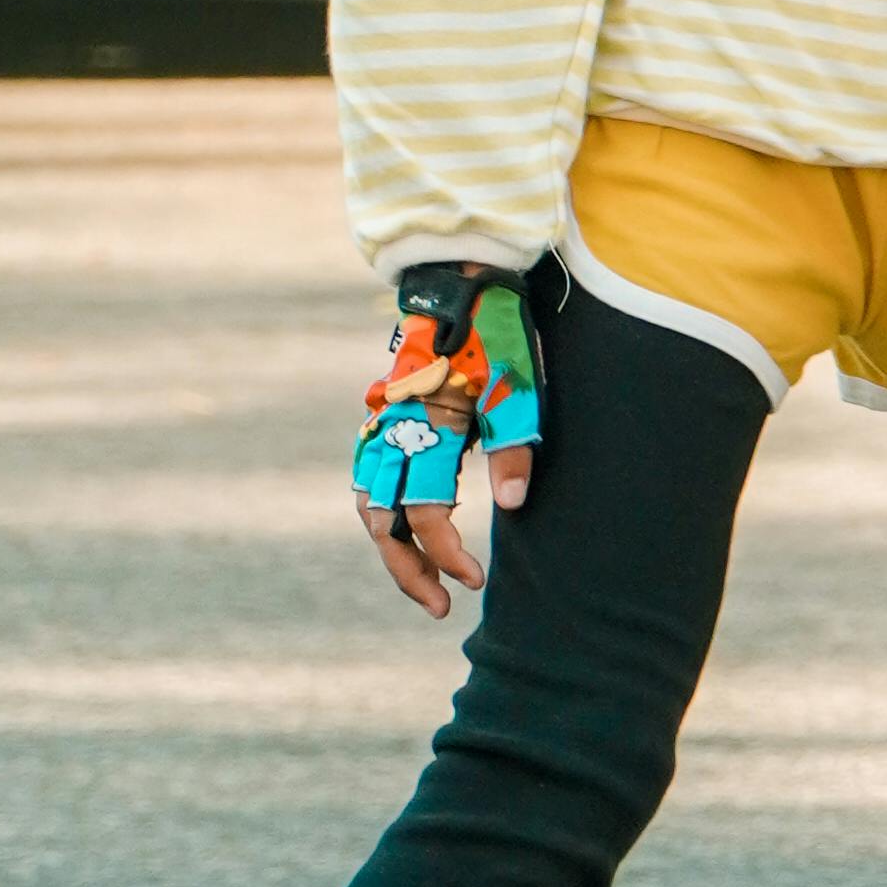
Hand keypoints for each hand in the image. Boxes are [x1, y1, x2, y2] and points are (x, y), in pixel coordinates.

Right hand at [354, 264, 540, 618]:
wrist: (461, 278)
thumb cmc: (497, 332)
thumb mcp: (517, 385)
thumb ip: (514, 445)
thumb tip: (511, 507)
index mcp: (427, 427)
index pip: (426, 513)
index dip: (447, 554)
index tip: (475, 581)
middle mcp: (395, 430)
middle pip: (381, 520)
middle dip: (406, 570)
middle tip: (440, 608)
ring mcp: (384, 422)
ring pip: (369, 500)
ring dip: (391, 545)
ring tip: (421, 581)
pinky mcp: (387, 415)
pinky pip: (370, 475)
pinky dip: (381, 510)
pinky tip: (405, 527)